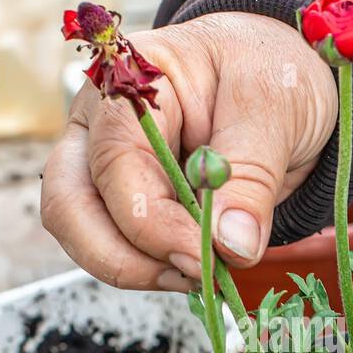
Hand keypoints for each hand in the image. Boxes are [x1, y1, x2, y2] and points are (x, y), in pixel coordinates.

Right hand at [41, 12, 337, 290]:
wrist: (282, 83)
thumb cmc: (271, 75)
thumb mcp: (275, 112)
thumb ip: (251, 178)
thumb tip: (232, 246)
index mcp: (130, 81)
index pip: (115, 162)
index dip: (153, 225)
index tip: (204, 260)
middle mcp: (99, 122)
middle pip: (69, 204)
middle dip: (126, 258)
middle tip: (196, 277)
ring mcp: (101, 162)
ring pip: (79, 232)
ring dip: (136, 269)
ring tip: (202, 274)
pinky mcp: (119, 198)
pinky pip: (112, 244)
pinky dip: (149, 267)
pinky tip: (195, 265)